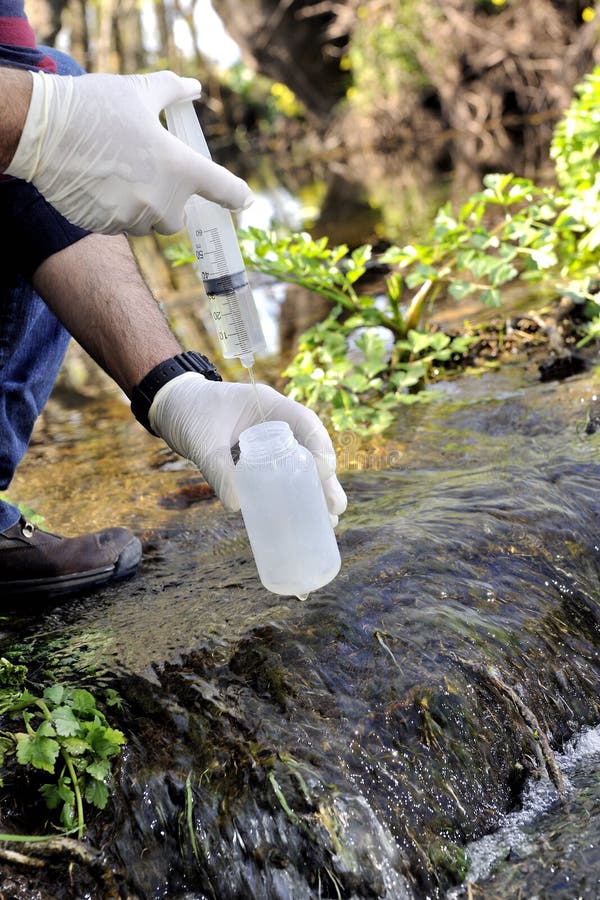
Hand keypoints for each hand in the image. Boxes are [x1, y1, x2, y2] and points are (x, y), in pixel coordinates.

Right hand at [6, 70, 251, 235]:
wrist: (45, 132)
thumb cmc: (96, 107)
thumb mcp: (140, 91)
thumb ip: (173, 91)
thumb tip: (193, 88)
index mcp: (182, 169)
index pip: (224, 190)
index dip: (236, 196)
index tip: (244, 201)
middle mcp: (163, 202)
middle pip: (176, 218)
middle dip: (166, 201)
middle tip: (145, 173)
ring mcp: (134, 219)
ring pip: (145, 223)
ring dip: (138, 208)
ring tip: (115, 175)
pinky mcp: (107, 228)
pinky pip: (119, 226)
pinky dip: (114, 211)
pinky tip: (97, 185)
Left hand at [148, 373, 347, 519]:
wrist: (171, 406)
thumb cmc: (188, 411)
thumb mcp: (201, 440)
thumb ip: (218, 469)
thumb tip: (237, 507)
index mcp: (268, 405)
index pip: (305, 423)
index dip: (320, 447)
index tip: (325, 473)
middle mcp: (275, 423)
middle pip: (310, 450)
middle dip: (326, 480)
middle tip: (336, 507)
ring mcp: (268, 442)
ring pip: (299, 466)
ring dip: (314, 492)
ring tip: (329, 520)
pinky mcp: (257, 459)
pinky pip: (280, 476)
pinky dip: (291, 494)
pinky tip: (301, 518)